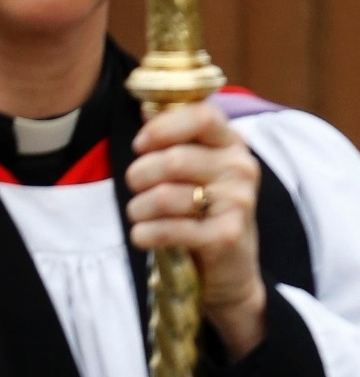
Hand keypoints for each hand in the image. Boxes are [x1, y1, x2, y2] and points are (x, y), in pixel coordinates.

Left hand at [126, 102, 266, 359]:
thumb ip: (172, 138)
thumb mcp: (191, 169)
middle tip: (136, 188)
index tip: (140, 145)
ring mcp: (239, 203)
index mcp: (231, 144)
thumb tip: (144, 107)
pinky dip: (144, 233)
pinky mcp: (227, 236)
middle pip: (172, 159)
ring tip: (139, 214)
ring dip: (138, 208)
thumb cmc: (200, 210)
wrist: (229, 269)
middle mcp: (241, 168)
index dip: (162, 127)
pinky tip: (143, 235)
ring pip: (164, 196)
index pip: (202, 115)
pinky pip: (169, 228)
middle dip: (138, 175)